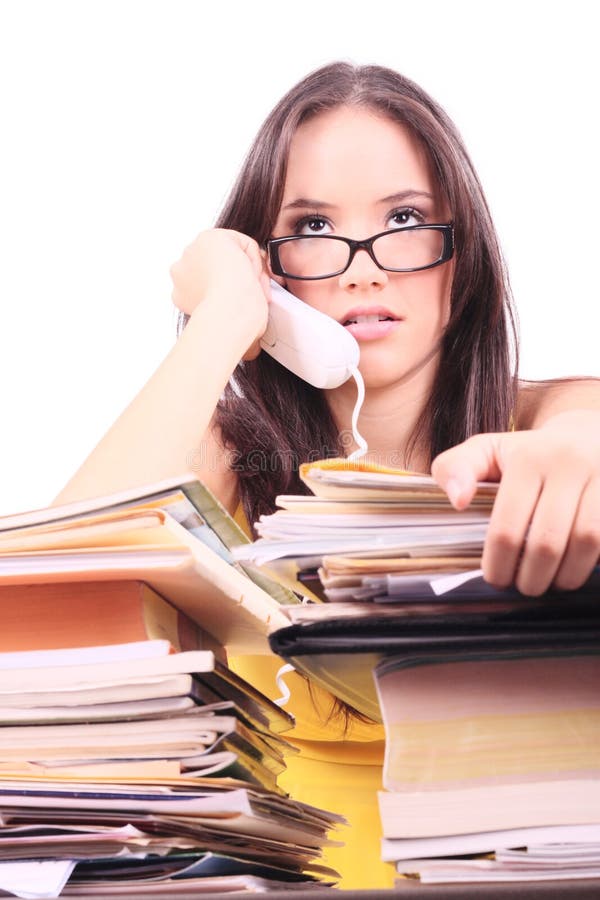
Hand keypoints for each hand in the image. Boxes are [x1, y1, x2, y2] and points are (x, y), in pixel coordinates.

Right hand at [170, 228, 271, 359]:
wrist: (226, 314)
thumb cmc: (229, 327)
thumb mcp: (224, 325)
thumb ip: (229, 322)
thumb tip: (252, 354)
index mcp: (182, 290)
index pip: (213, 282)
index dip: (232, 292)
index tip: (246, 304)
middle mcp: (180, 269)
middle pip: (219, 266)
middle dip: (238, 278)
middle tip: (254, 297)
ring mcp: (192, 251)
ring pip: (230, 254)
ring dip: (246, 270)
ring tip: (256, 290)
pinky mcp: (210, 238)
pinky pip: (241, 243)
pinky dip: (252, 258)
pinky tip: (253, 277)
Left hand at [431, 410, 599, 595]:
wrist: (587, 433)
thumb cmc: (527, 452)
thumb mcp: (485, 450)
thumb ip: (455, 468)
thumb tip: (458, 502)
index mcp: (529, 458)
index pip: (508, 527)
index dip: (499, 563)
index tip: (496, 579)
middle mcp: (570, 464)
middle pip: (547, 542)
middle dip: (532, 577)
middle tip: (523, 587)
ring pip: (586, 543)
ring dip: (566, 575)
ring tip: (550, 584)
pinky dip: (591, 563)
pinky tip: (575, 570)